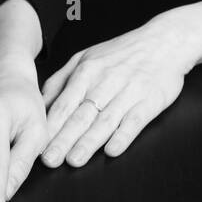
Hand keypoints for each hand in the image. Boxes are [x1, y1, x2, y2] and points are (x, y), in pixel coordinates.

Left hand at [39, 16, 191, 167]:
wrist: (165, 40)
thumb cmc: (122, 53)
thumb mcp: (86, 57)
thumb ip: (61, 80)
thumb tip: (39, 106)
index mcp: (87, 71)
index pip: (64, 104)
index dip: (49, 127)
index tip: (36, 145)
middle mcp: (106, 81)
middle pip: (81, 114)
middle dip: (63, 139)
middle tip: (49, 160)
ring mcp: (129, 91)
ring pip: (106, 120)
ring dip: (89, 142)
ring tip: (74, 160)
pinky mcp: (151, 100)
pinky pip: (135, 120)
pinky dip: (124, 135)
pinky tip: (113, 150)